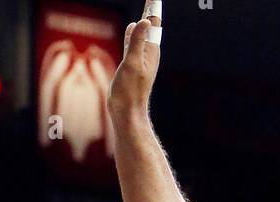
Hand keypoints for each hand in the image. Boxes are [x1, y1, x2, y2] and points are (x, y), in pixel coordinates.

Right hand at [108, 8, 162, 124]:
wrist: (126, 113)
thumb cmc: (129, 91)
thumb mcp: (132, 63)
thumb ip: (137, 41)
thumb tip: (145, 21)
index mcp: (150, 50)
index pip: (153, 22)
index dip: (152, 7)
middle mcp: (148, 52)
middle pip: (150, 25)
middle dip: (150, 10)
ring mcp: (140, 59)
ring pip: (142, 34)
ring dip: (143, 20)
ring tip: (147, 7)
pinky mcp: (132, 65)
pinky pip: (134, 43)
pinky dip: (133, 32)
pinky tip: (131, 28)